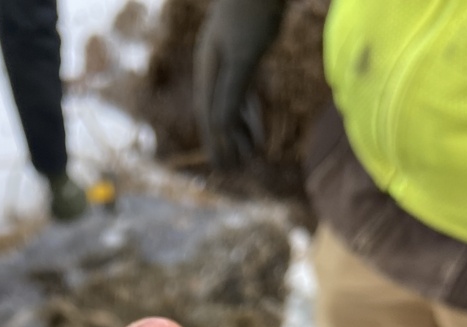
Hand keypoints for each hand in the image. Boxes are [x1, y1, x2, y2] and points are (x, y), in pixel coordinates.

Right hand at [194, 0, 286, 167]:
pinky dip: (250, 112)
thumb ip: (230, 92)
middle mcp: (215, 69)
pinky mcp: (245, 52)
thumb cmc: (252, 11)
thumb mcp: (243, 56)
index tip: (224, 168)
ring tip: (250, 154)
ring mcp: (230, 60)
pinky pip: (243, 91)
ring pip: (231, 105)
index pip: (211, 117)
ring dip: (239, 131)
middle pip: (217, 115)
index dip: (217, 144)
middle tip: (235, 170)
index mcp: (209, 71)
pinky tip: (256, 126)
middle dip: (226, 143)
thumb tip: (219, 128)